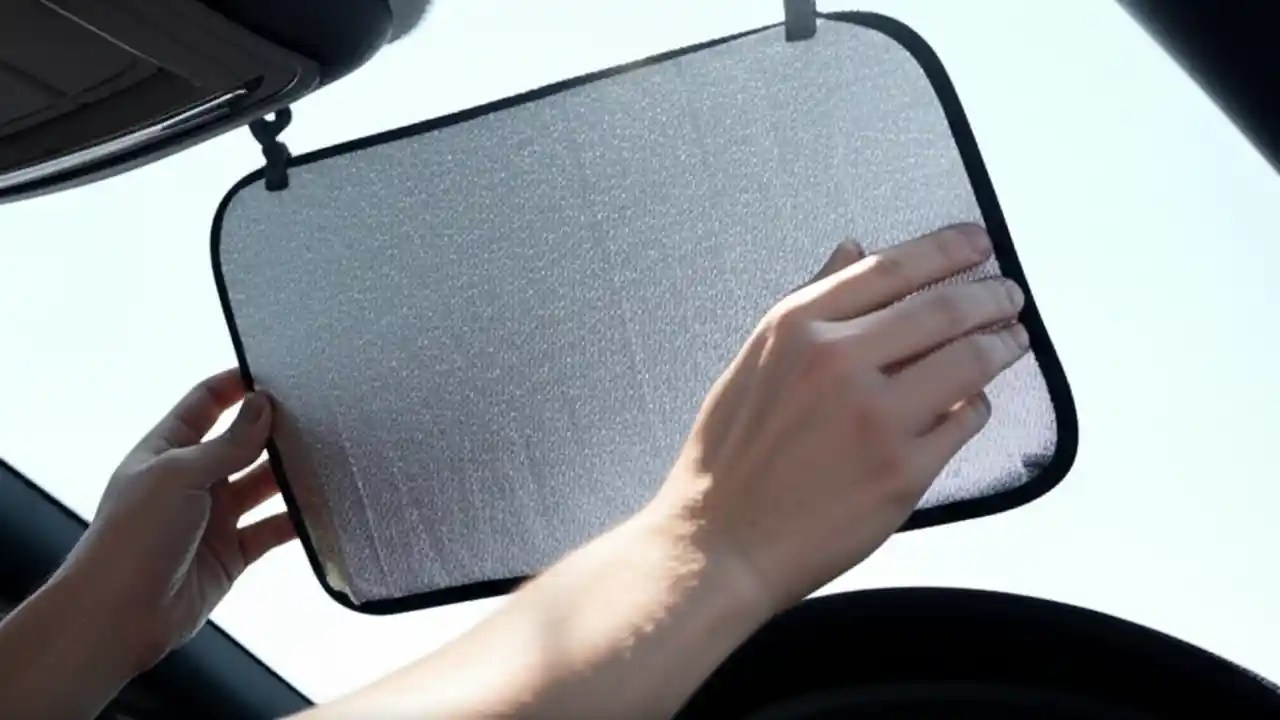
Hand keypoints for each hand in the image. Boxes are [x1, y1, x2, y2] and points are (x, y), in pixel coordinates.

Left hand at [67, 369, 296, 672]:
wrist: (119, 617)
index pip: (204, 404)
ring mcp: (214, 518)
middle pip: (241, 444)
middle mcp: (192, 480)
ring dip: (291, 474)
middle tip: (319, 414)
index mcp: (167, 451)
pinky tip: (324, 508)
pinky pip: (272, 529)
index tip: (277, 372)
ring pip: (262, 486)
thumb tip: (263, 405)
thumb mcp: (179, 476)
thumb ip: (228, 444)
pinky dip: (297, 520)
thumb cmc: (136, 535)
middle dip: (275, 429)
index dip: (236, 386)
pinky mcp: (233, 553)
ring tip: (331, 456)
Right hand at [654, 223, 1027, 613]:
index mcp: (795, 327)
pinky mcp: (903, 471)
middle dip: (990, 295)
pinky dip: (978, 406)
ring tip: (1012, 339)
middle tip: (1009, 295)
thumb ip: (809, 302)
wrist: (720, 544)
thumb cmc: (729, 459)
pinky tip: (975, 403)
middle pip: (943, 310)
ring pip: (969, 361)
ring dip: (1001, 344)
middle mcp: (837, 362)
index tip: (977, 242)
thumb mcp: (755, 360)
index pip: (890, 268)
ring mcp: (876, 418)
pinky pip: (966, 421)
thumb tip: (853, 250)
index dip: (946, 249)